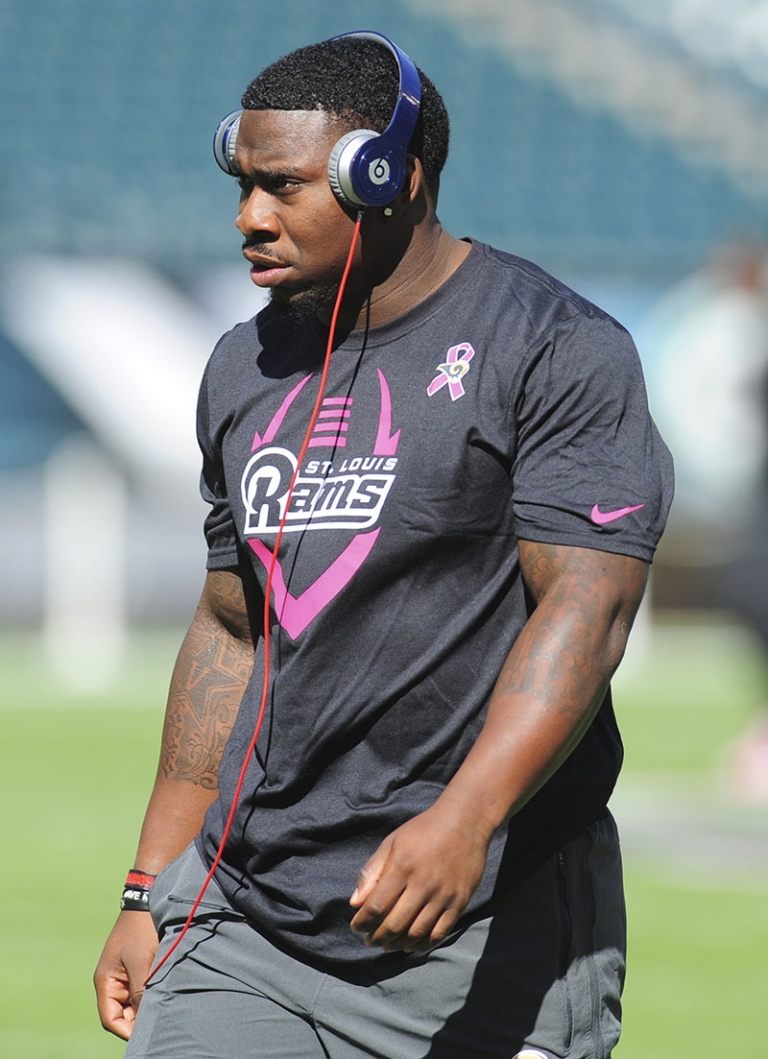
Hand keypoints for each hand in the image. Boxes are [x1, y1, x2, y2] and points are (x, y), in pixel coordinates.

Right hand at [94, 911, 158, 1039]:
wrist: (149, 900)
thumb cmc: (141, 930)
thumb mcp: (141, 962)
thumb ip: (141, 992)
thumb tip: (143, 1020)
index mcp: (106, 981)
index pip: (110, 1018)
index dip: (126, 1030)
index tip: (145, 1035)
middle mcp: (114, 981)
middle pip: (123, 1013)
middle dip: (139, 1020)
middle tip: (159, 1021)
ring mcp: (126, 974)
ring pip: (135, 1001)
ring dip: (147, 1005)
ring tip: (165, 1007)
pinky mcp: (139, 966)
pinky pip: (143, 988)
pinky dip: (153, 993)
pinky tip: (166, 992)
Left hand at [349, 799, 490, 952]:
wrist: (464, 821)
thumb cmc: (423, 830)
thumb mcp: (392, 842)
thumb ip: (372, 871)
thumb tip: (354, 903)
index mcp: (402, 866)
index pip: (376, 906)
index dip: (362, 923)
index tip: (356, 928)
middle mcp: (423, 883)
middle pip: (394, 925)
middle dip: (376, 938)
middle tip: (369, 940)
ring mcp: (443, 895)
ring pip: (416, 934)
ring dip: (397, 945)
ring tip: (387, 945)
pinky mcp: (459, 902)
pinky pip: (439, 934)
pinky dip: (422, 945)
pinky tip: (411, 944)